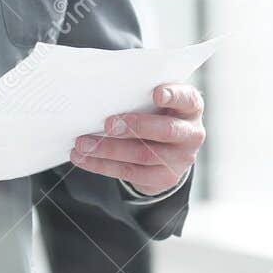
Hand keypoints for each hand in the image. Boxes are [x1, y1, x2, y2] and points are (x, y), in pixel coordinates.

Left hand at [70, 83, 204, 196]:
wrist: (168, 150)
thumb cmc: (156, 115)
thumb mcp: (156, 103)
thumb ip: (140, 96)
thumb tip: (104, 93)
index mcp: (190, 108)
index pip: (188, 99)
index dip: (174, 96)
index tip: (156, 93)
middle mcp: (190, 134)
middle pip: (166, 131)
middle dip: (135, 126)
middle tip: (108, 124)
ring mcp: (179, 159)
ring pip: (143, 155)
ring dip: (108, 149)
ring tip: (83, 143)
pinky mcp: (164, 178)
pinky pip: (130, 173)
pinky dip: (102, 165)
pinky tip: (82, 158)